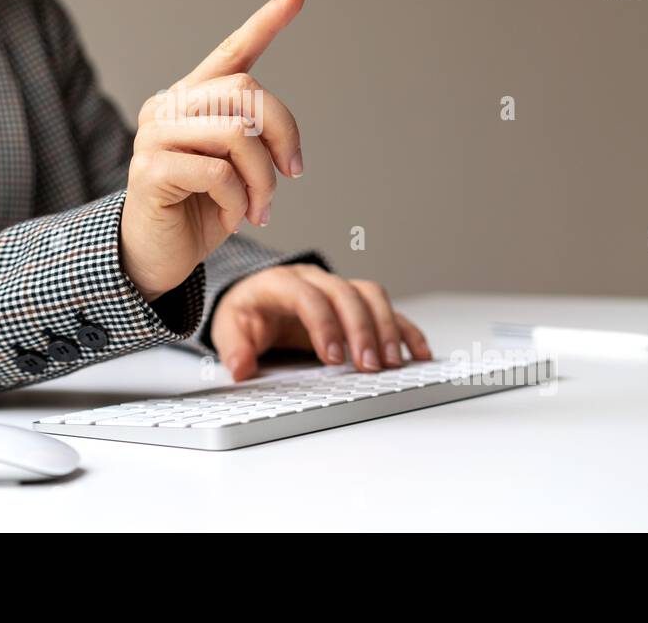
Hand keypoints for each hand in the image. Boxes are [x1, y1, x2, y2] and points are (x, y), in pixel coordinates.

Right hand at [120, 0, 306, 300]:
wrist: (155, 258)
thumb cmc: (199, 211)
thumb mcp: (235, 168)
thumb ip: (249, 136)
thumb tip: (280, 133)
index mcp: (192, 100)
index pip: (233, 51)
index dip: (268, 21)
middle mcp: (168, 106)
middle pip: (247, 92)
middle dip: (283, 134)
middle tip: (292, 174)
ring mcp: (154, 135)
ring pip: (237, 134)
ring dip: (264, 179)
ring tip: (262, 208)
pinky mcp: (149, 170)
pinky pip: (218, 174)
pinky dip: (239, 201)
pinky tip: (235, 218)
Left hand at [209, 264, 432, 380]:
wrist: (256, 298)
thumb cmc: (247, 313)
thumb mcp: (229, 327)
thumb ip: (234, 347)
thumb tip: (241, 367)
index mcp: (280, 282)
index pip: (307, 296)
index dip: (323, 324)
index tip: (332, 357)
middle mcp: (313, 279)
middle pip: (345, 294)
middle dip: (361, 330)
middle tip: (368, 365)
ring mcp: (337, 288)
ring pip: (370, 295)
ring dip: (386, 328)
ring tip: (392, 363)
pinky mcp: (354, 302)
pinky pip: (386, 308)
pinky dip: (403, 329)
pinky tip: (418, 352)